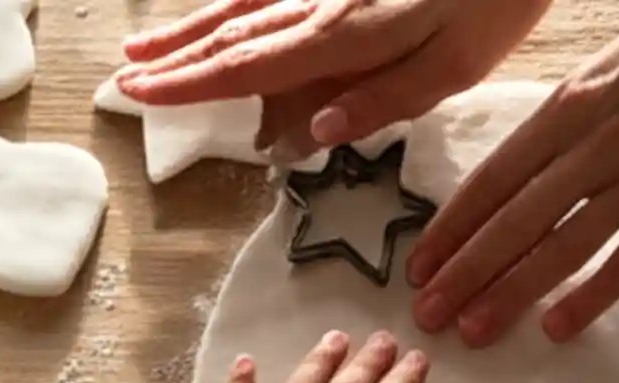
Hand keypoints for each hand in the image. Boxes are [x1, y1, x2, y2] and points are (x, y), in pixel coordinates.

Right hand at [117, 0, 549, 157]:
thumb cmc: (493, 2)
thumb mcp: (453, 66)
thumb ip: (383, 99)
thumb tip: (315, 133)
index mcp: (344, 37)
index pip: (249, 67)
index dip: (192, 86)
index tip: (142, 98)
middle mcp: (321, 3)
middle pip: (233, 35)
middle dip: (176, 62)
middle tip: (125, 81)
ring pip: (242, 4)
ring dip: (189, 29)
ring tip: (143, 48)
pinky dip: (231, 0)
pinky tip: (216, 9)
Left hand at [407, 0, 618, 346]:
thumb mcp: (607, 65)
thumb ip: (566, 118)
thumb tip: (525, 168)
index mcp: (569, 105)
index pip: (493, 178)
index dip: (452, 227)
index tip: (419, 265)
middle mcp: (596, 142)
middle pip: (514, 219)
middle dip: (464, 273)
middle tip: (428, 316)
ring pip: (563, 244)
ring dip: (512, 292)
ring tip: (474, 331)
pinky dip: (593, 295)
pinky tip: (558, 327)